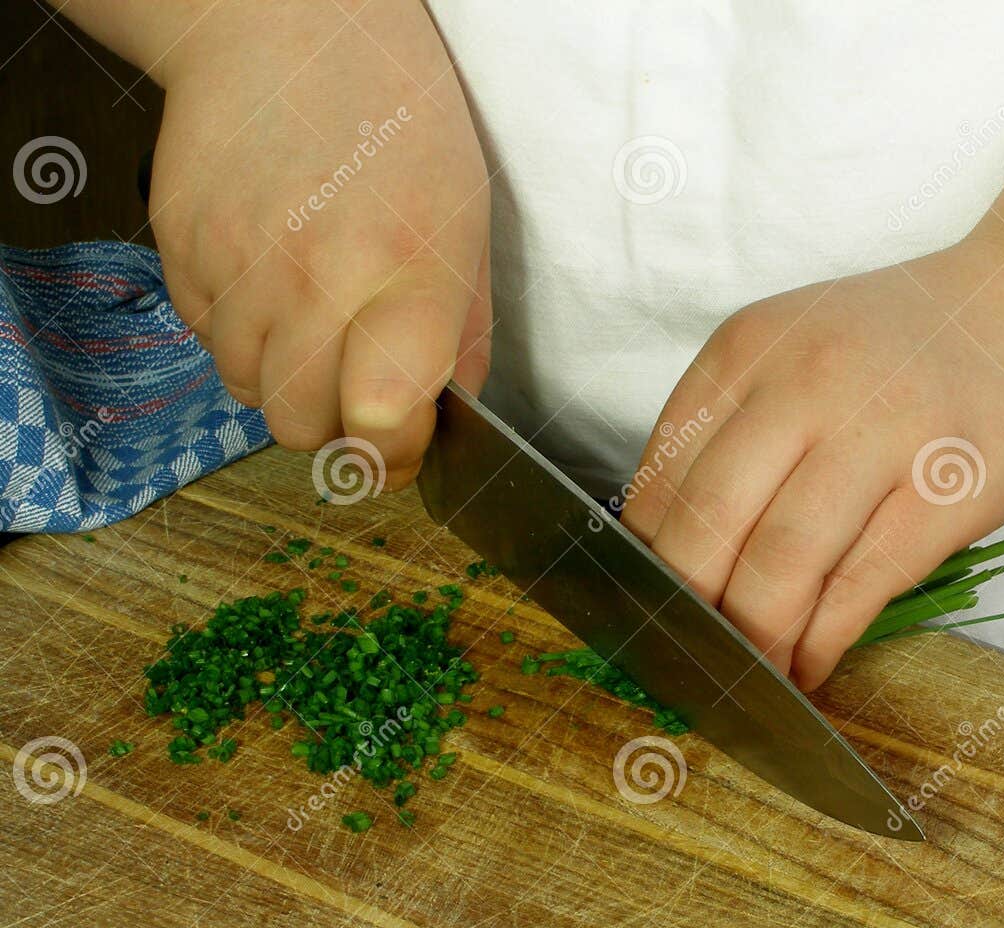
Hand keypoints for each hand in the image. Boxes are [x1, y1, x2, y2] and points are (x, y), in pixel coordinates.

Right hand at [149, 0, 489, 488]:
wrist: (287, 31)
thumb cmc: (397, 128)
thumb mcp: (467, 228)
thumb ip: (461, 337)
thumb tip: (443, 421)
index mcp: (406, 273)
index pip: (381, 420)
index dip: (393, 454)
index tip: (403, 441)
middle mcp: (315, 276)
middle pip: (302, 427)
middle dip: (334, 422)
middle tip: (356, 382)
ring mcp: (237, 263)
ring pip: (248, 390)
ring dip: (282, 375)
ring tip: (313, 313)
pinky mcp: (180, 246)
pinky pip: (206, 337)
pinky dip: (239, 329)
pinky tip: (270, 275)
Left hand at [620, 236, 1003, 690]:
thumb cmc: (912, 352)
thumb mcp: (800, 356)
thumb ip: (735, 433)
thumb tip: (670, 557)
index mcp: (749, 347)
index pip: (662, 477)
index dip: (647, 566)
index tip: (651, 615)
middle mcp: (808, 380)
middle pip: (711, 527)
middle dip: (693, 616)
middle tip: (693, 664)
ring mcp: (884, 431)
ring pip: (781, 566)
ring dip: (757, 643)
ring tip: (753, 682)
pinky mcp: (950, 488)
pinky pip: (861, 586)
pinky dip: (823, 642)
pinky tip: (812, 666)